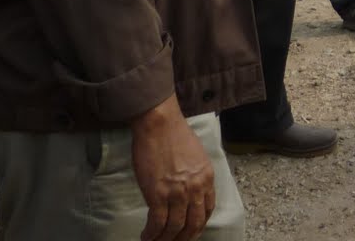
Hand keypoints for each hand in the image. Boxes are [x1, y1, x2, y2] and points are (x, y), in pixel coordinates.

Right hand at [131, 99, 215, 240]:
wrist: (159, 124)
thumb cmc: (174, 135)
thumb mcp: (196, 156)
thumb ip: (195, 176)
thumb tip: (188, 192)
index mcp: (207, 177)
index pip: (208, 209)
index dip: (198, 224)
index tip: (190, 231)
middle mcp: (196, 188)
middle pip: (194, 224)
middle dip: (184, 238)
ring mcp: (178, 193)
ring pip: (175, 228)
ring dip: (165, 239)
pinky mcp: (158, 195)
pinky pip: (157, 224)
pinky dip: (152, 234)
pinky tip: (146, 237)